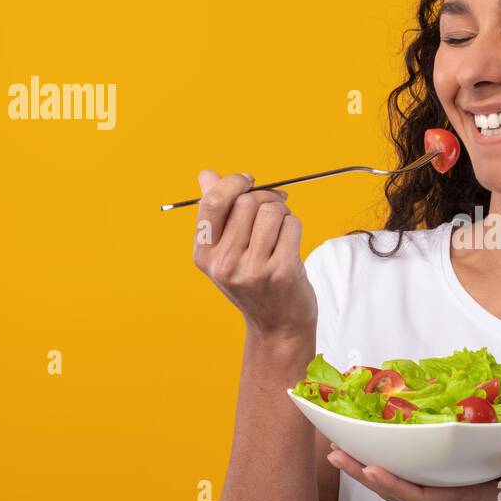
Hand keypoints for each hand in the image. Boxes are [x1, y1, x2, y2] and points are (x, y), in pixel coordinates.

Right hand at [192, 169, 317, 342]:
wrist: (278, 326)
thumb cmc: (254, 283)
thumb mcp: (226, 252)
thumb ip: (217, 212)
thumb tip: (206, 174)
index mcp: (204, 255)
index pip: (213, 202)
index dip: (234, 182)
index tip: (250, 181)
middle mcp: (225, 263)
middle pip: (247, 201)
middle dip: (265, 197)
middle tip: (275, 206)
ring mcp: (253, 269)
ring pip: (272, 211)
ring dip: (283, 211)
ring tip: (282, 228)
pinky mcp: (281, 271)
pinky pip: (292, 225)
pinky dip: (295, 226)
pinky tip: (291, 242)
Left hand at [325, 444, 500, 500]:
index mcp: (466, 495)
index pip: (420, 496)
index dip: (393, 485)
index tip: (369, 468)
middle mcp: (450, 492)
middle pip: (398, 489)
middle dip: (364, 474)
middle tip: (334, 452)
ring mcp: (448, 484)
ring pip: (400, 481)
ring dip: (368, 466)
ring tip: (340, 447)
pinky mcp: (450, 474)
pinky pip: (412, 470)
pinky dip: (390, 457)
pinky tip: (375, 442)